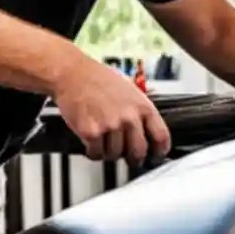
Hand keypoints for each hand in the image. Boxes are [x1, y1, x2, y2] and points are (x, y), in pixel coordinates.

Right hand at [51, 55, 171, 165]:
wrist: (73, 74)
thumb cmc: (100, 80)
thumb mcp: (132, 91)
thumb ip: (141, 112)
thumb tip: (151, 132)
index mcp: (143, 107)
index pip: (161, 137)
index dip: (160, 151)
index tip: (156, 156)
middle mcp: (129, 117)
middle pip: (139, 151)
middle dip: (134, 159)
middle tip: (130, 160)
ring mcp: (110, 125)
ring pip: (116, 155)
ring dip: (110, 154)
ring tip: (105, 144)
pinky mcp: (91, 132)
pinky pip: (96, 154)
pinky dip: (94, 153)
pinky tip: (93, 145)